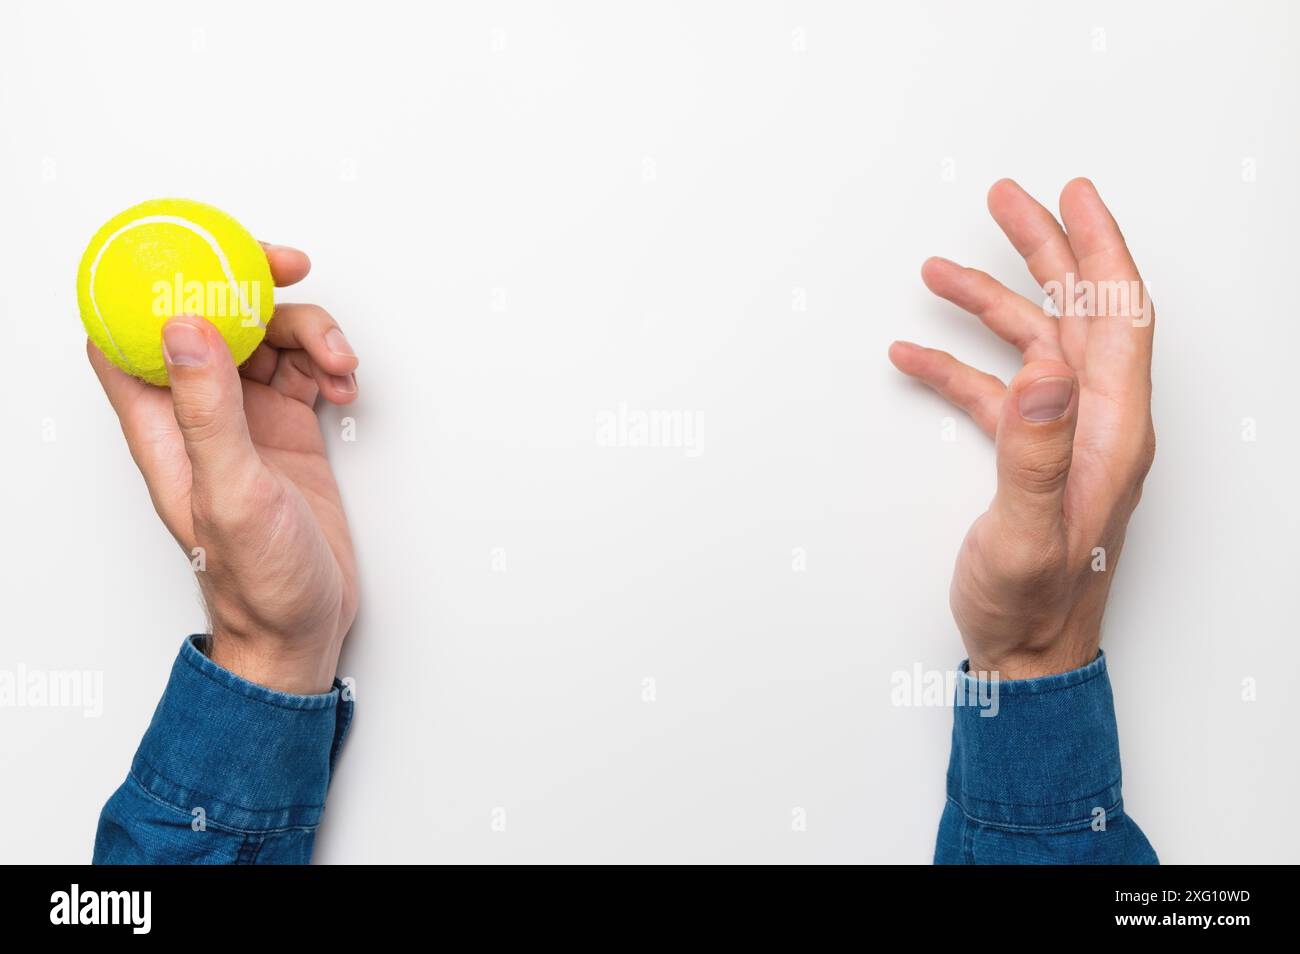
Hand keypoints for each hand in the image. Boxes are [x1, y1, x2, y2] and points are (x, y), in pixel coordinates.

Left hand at [88, 245, 359, 693]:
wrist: (303, 629)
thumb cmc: (256, 583)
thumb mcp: (230, 490)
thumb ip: (208, 408)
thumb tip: (184, 326)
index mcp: (163, 425)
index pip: (131, 332)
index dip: (155, 282)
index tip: (195, 251)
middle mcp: (201, 415)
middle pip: (215, 319)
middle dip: (251, 286)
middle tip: (286, 268)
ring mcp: (247, 422)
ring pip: (268, 340)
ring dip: (308, 334)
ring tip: (338, 364)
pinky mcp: (288, 433)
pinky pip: (306, 372)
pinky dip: (328, 367)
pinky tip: (344, 388)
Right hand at [890, 179, 1154, 679]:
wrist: (1027, 656)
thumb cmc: (1037, 605)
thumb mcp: (1030, 529)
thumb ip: (1034, 448)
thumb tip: (1041, 367)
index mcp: (1111, 430)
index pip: (1118, 314)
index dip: (1099, 247)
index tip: (1072, 195)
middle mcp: (1094, 424)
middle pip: (1078, 311)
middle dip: (1044, 249)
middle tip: (1008, 201)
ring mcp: (1061, 439)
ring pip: (1033, 344)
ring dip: (989, 303)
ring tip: (940, 269)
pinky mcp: (1027, 458)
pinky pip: (994, 392)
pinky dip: (957, 367)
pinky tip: (916, 355)